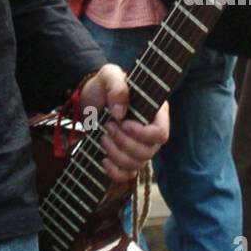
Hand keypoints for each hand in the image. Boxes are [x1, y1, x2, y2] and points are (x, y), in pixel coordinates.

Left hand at [81, 65, 169, 183]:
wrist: (89, 99)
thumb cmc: (103, 85)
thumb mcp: (108, 75)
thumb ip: (117, 86)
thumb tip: (120, 112)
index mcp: (155, 111)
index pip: (161, 133)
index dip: (143, 134)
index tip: (123, 123)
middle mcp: (151, 132)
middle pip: (149, 152)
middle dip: (124, 142)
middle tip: (108, 126)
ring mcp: (140, 147)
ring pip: (138, 164)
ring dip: (117, 154)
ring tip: (103, 137)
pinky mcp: (126, 158)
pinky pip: (128, 176)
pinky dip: (115, 172)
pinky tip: (103, 159)